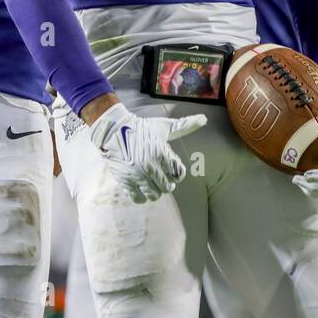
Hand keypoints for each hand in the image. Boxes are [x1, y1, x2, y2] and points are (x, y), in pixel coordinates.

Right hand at [88, 102, 205, 203]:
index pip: (178, 174)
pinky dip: (141, 197)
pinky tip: (141, 189)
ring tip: (153, 184)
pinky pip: (137, 198)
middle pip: (167, 187)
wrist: (113, 130)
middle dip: (167, 183)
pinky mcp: (125, 180)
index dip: (177, 173)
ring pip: (154, 195)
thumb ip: (185, 126)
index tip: (172, 169)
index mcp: (162, 154)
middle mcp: (150, 166)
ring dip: (156, 191)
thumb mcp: (164, 127)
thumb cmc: (142, 127)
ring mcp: (137, 175)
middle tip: (163, 178)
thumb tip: (204, 119)